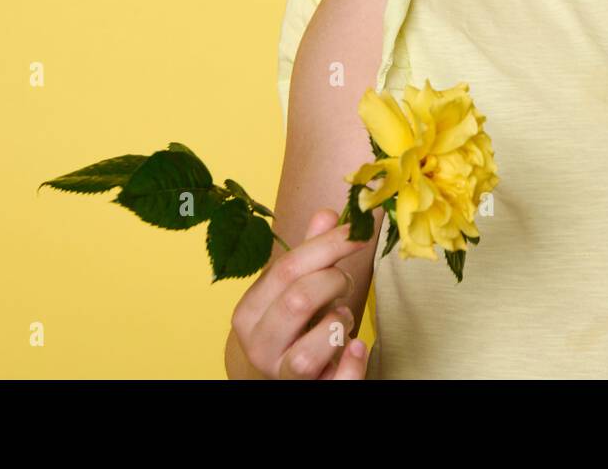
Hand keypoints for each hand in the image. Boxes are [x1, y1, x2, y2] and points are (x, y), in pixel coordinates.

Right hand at [229, 207, 370, 378]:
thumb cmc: (295, 324)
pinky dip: (352, 364)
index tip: (358, 232)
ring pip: (305, 353)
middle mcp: (259, 346)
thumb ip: (311, 254)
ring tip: (342, 319)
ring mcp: (281, 374)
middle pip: (296, 301)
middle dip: (332, 282)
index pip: (285, 269)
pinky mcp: (308, 392)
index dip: (327, 246)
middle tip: (343, 282)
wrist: (285, 374)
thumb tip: (328, 215)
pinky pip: (335, 384)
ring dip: (337, 325)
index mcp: (249, 311)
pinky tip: (358, 346)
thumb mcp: (296, 286)